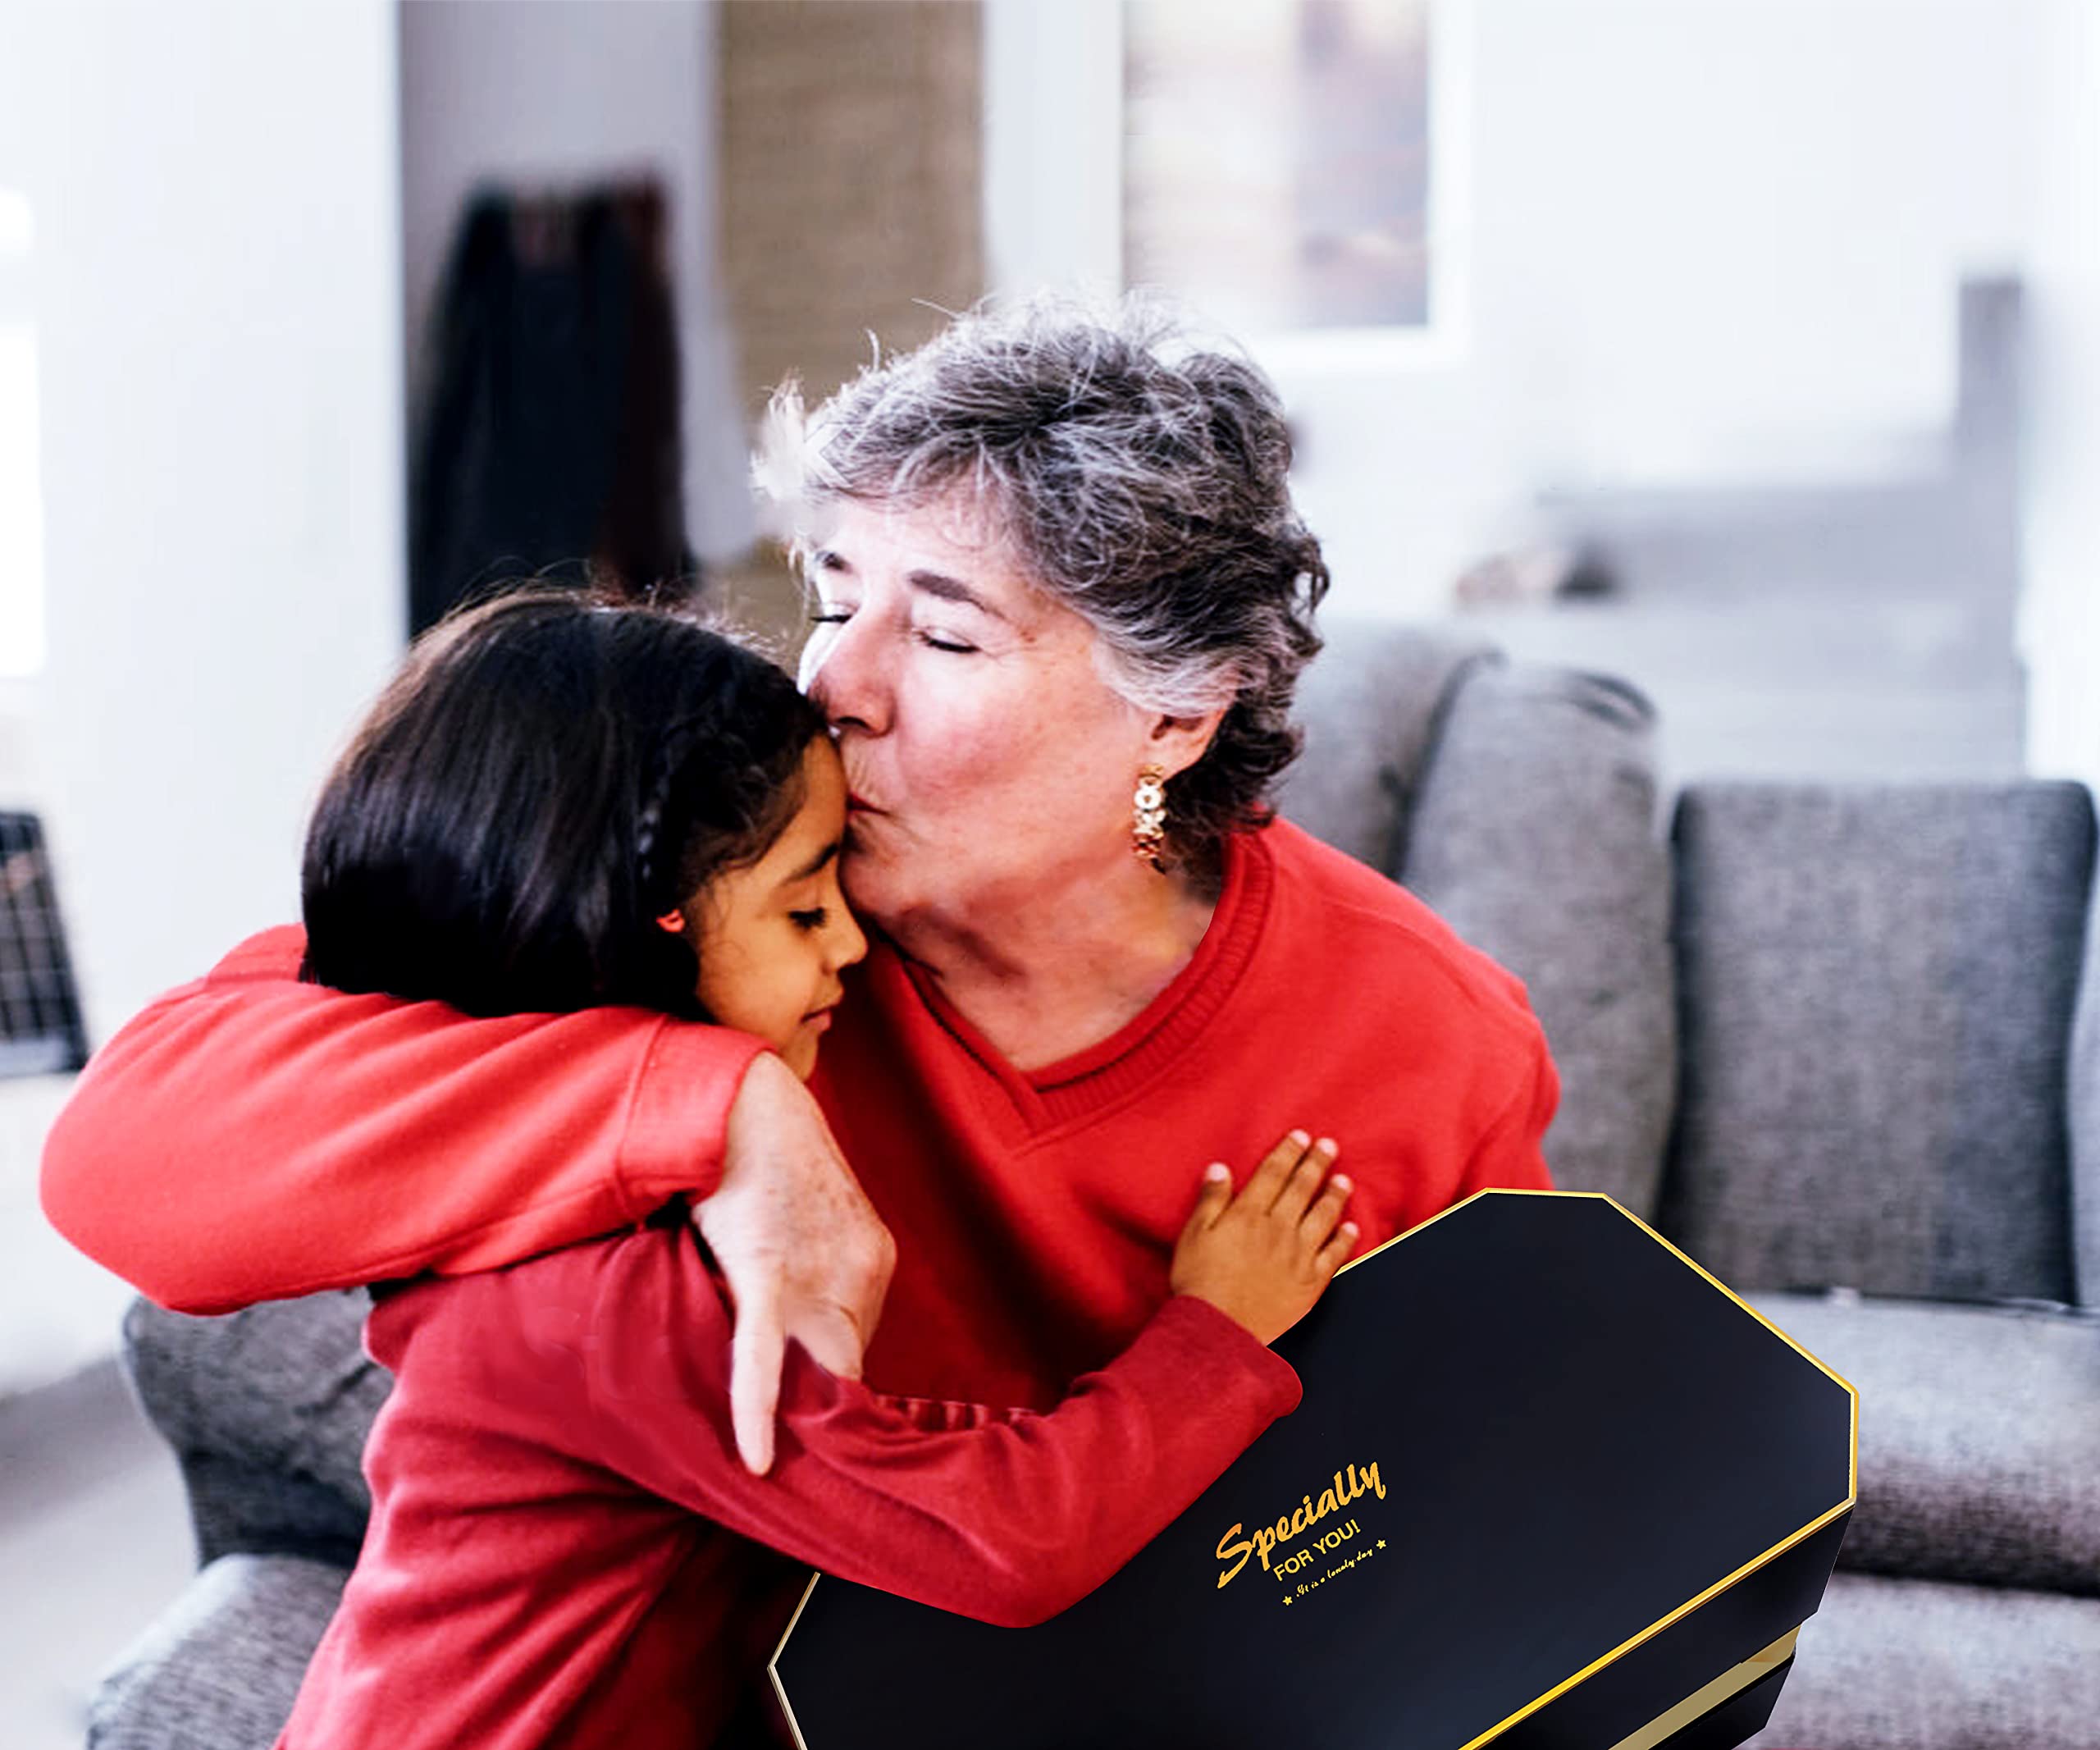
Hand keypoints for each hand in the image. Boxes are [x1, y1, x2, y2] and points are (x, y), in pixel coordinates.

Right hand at [691, 1053, 896, 1475]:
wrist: (743, 1097)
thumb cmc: (765, 1162)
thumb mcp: (810, 1222)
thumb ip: (816, 1279)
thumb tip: (803, 1344)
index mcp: (875, 1258)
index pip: (861, 1350)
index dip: (840, 1399)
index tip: (828, 1438)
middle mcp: (861, 1269)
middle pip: (844, 1370)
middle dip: (826, 1422)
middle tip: (807, 1468)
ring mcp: (816, 1272)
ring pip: (805, 1370)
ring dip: (787, 1412)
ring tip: (763, 1456)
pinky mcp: (765, 1271)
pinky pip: (760, 1355)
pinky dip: (758, 1407)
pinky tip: (755, 1458)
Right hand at [1168, 1131, 1356, 1345]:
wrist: (1220, 1329)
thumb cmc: (1200, 1282)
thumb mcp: (1193, 1235)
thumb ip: (1210, 1200)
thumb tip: (1220, 1169)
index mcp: (1248, 1215)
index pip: (1273, 1174)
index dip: (1288, 1152)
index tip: (1301, 1136)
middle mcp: (1278, 1230)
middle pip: (1302, 1189)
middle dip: (1317, 1163)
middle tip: (1329, 1146)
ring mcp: (1297, 1256)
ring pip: (1322, 1217)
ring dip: (1335, 1196)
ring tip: (1344, 1180)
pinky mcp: (1310, 1283)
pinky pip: (1333, 1256)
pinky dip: (1344, 1239)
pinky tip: (1351, 1228)